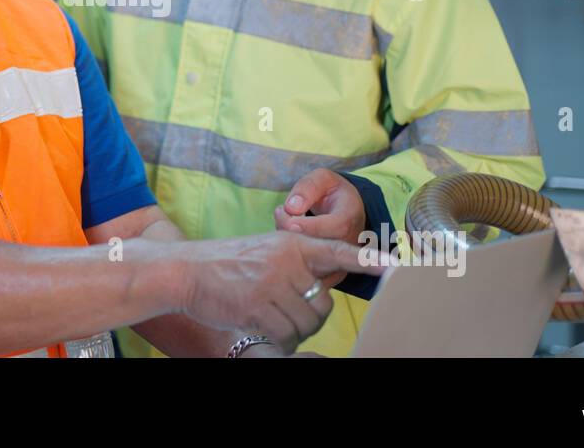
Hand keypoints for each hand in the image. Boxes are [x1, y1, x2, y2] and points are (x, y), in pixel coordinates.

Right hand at [176, 231, 384, 352]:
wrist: (185, 270)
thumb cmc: (227, 265)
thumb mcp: (266, 251)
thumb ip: (296, 265)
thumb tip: (320, 292)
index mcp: (292, 243)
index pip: (338, 251)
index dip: (369, 261)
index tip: (398, 268)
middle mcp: (287, 261)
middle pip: (324, 304)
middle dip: (310, 317)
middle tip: (285, 314)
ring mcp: (272, 283)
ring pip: (307, 323)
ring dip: (293, 331)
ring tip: (269, 320)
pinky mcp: (258, 306)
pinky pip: (286, 336)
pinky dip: (278, 340)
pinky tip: (262, 329)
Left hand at [274, 168, 367, 287]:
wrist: (345, 209)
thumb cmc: (331, 192)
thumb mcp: (322, 179)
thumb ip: (308, 188)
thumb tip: (292, 207)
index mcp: (350, 217)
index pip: (331, 227)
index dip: (304, 224)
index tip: (283, 213)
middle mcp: (351, 243)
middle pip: (319, 247)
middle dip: (292, 234)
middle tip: (279, 215)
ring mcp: (343, 261)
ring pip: (312, 263)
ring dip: (291, 247)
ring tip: (282, 223)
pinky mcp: (332, 274)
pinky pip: (309, 274)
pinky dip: (292, 260)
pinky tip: (285, 241)